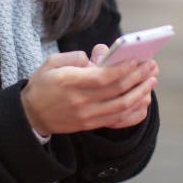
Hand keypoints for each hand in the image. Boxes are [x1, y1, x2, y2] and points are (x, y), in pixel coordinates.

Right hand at [20, 45, 157, 135]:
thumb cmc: (42, 85)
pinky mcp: (90, 126)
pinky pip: (118, 121)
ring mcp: (87, 116)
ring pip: (121, 106)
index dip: (123, 68)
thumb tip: (97, 58)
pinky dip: (134, 112)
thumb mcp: (51, 63)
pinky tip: (144, 102)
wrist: (31, 116)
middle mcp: (80, 101)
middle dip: (138, 76)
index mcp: (70, 82)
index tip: (137, 58)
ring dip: (140, 93)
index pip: (103, 77)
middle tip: (151, 66)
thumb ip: (74, 57)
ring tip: (151, 80)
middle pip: (117, 90)